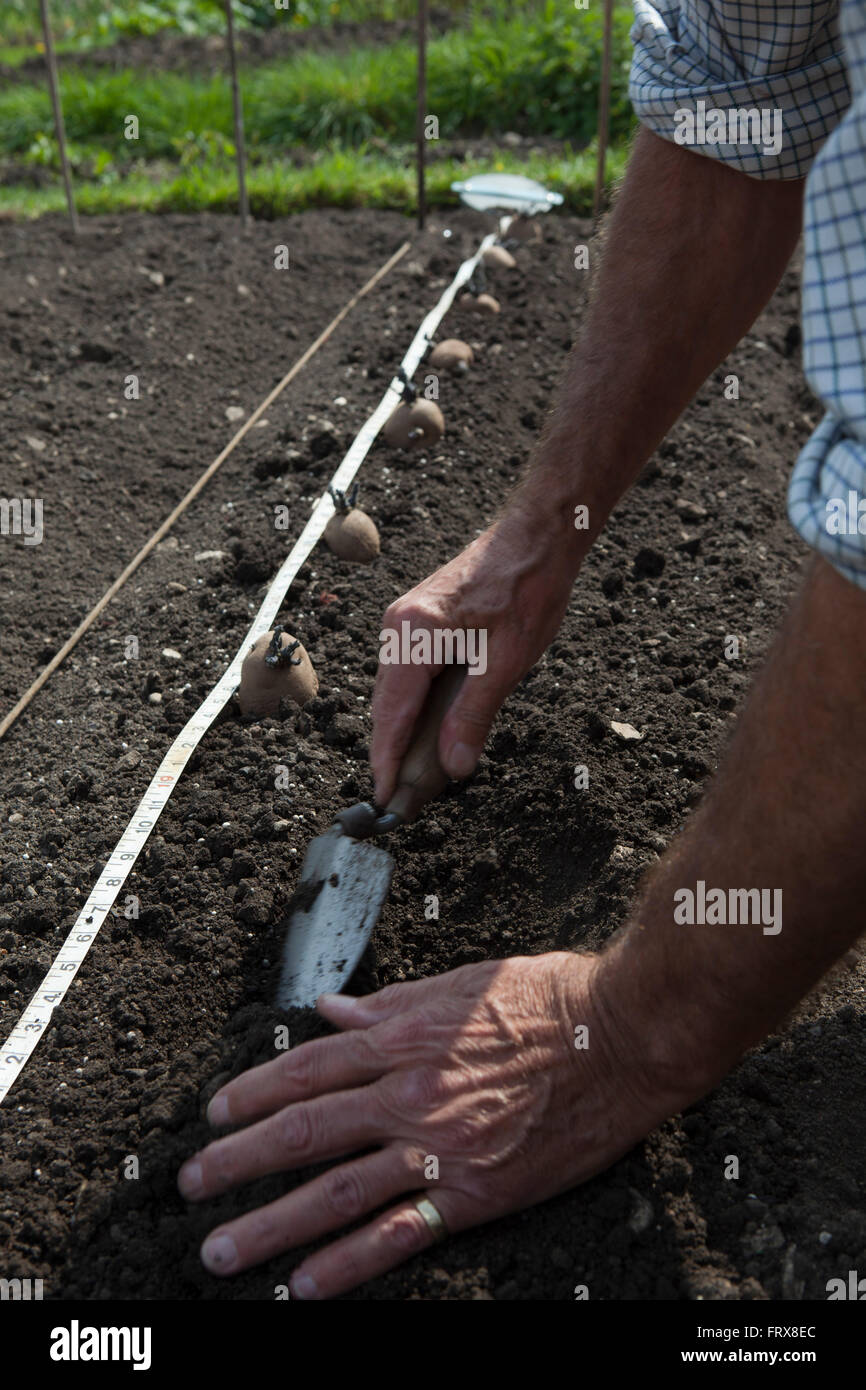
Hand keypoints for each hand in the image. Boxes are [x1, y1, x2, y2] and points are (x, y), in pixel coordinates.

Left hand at [177, 952, 694, 1298]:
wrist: (626, 1033)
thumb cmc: (551, 996)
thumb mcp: (462, 982)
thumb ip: (390, 1002)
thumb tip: (331, 1010)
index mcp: (404, 1035)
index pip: (308, 1068)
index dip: (253, 1093)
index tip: (215, 1114)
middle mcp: (410, 1092)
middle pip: (305, 1130)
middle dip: (240, 1161)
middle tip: (192, 1187)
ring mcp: (441, 1146)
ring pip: (338, 1190)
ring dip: (273, 1223)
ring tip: (223, 1250)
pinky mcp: (476, 1190)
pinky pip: (401, 1232)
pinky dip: (350, 1261)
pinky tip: (307, 1285)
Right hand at [370, 509, 581, 804]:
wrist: (538, 535)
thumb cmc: (527, 587)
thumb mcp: (507, 661)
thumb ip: (474, 715)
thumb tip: (453, 766)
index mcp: (413, 635)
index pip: (390, 715)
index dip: (387, 762)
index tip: (383, 801)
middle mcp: (397, 626)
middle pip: (386, 706)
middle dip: (394, 753)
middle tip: (406, 799)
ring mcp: (403, 621)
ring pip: (395, 692)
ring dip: (405, 730)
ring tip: (419, 773)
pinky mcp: (417, 621)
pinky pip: (407, 675)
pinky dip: (415, 705)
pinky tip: (433, 728)